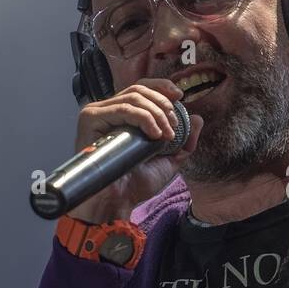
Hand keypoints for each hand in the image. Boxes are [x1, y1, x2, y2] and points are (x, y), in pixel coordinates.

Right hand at [67, 78, 203, 223]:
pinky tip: (154, 134)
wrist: (120, 201)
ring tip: (166, 135)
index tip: (180, 96)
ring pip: (133, 97)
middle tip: (173, 127)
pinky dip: (144, 118)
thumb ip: (184, 139)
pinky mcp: (90, 118)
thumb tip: (198, 118)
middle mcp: (108, 111)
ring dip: (157, 114)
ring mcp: (97, 113)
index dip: (161, 87)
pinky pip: (123, 109)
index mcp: (123, 117)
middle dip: (163, 105)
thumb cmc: (138, 184)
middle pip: (139, 89)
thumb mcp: (169, 159)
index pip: (141, 88)